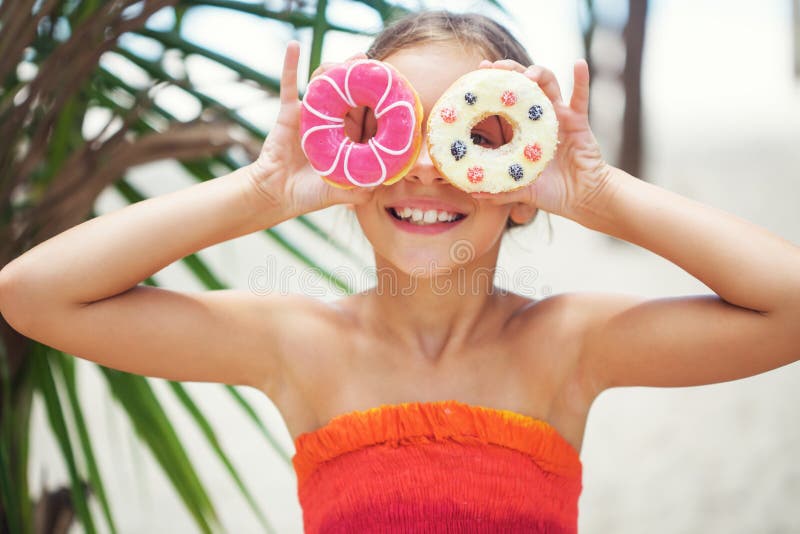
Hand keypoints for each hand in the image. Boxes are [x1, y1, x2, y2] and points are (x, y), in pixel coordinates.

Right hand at [247, 41, 380, 214]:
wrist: (276, 195)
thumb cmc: (310, 195)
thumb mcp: (342, 193)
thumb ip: (362, 189)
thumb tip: (385, 182)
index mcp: (347, 138)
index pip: (367, 113)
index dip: (378, 99)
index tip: (391, 84)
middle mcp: (331, 122)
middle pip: (347, 91)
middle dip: (359, 75)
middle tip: (371, 63)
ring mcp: (310, 114)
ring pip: (323, 83)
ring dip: (334, 68)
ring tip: (350, 59)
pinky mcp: (289, 112)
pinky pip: (288, 84)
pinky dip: (290, 64)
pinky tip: (294, 45)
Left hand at [469, 59, 614, 220]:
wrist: (582, 198)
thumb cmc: (551, 192)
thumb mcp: (522, 190)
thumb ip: (500, 191)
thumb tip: (474, 193)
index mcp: (522, 129)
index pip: (504, 100)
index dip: (491, 86)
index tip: (476, 73)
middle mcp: (538, 117)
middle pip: (523, 84)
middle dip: (509, 71)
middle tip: (495, 67)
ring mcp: (559, 115)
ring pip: (548, 84)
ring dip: (537, 73)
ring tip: (527, 75)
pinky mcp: (579, 120)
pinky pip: (581, 97)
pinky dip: (581, 79)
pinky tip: (579, 64)